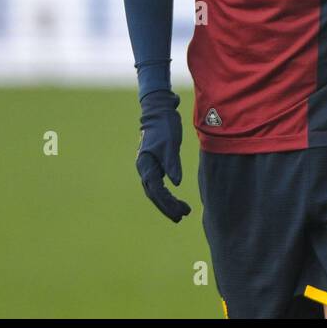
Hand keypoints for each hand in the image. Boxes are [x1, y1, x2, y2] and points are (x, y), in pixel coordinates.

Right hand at [136, 89, 191, 221]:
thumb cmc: (164, 126)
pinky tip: (175, 199)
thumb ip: (172, 164)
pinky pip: (158, 184)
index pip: (156, 190)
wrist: (158, 111)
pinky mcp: (154, 163)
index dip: (168, 203)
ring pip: (155, 191)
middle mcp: (144, 167)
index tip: (180, 212)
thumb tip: (176, 184)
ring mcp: (148, 166)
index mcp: (146, 164)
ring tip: (182, 212)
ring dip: (167, 202)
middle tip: (182, 217)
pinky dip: (167, 193)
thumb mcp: (170, 144)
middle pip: (154, 194)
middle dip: (167, 207)